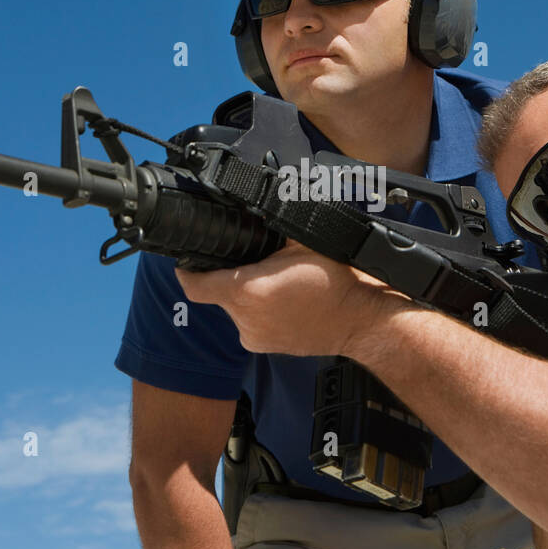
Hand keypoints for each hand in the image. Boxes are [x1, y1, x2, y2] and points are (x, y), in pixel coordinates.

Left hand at [175, 242, 405, 357]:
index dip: (187, 272)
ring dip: (246, 295)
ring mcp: (254, 337)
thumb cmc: (337, 282)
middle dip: (230, 276)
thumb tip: (254, 201)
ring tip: (276, 284)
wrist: (360, 320)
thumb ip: (272, 225)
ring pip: (234, 309)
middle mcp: (245, 319)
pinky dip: (257, 312)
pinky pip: (249, 324)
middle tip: (257, 264)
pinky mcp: (265, 347)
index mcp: (248, 291)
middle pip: (218, 293)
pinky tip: (282, 302)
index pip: (195, 285)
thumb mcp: (303, 241)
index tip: (187, 262)